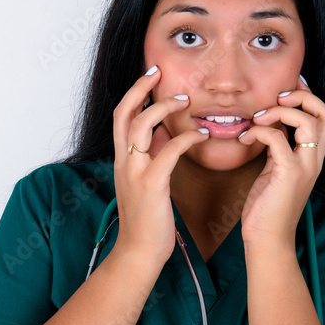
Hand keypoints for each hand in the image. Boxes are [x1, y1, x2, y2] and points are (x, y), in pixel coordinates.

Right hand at [111, 65, 209, 264]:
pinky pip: (169, 151)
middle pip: (124, 112)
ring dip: (164, 108)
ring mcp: (135, 172)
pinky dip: (186, 138)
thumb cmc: (147, 221)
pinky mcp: (151, 184)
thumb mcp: (145, 182)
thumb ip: (151, 157)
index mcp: (122, 160)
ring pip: (141, 126)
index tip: (150, 76)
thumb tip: (162, 134)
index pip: (121, 116)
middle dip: (140, 88)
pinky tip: (202, 135)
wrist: (139, 252)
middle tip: (158, 71)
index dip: (134, 93)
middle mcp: (124, 162)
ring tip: (185, 100)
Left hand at [236, 75, 324, 249]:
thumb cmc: (268, 207)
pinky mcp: (288, 174)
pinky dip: (259, 131)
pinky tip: (245, 138)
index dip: (309, 98)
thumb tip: (271, 125)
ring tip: (257, 118)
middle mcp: (314, 160)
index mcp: (313, 158)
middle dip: (303, 97)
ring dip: (279, 112)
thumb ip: (278, 148)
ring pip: (307, 122)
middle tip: (277, 99)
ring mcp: (304, 167)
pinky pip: (278, 139)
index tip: (285, 92)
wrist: (267, 238)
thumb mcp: (275, 170)